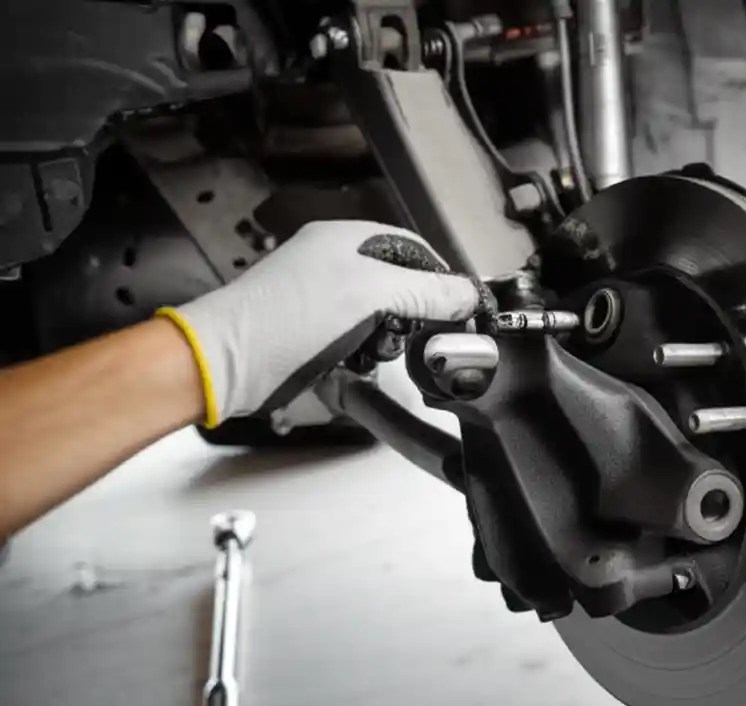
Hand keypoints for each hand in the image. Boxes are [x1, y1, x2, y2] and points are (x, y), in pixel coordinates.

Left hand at [159, 220, 477, 426]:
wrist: (223, 364)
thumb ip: (424, 292)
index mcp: (342, 240)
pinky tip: (350, 369)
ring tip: (371, 354)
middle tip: (410, 334)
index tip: (458, 306)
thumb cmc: (280, 321)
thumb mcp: (369, 296)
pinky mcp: (305, 335)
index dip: (439, 277)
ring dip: (381, 341)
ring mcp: (315, 300)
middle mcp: (328, 264)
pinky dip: (357, 359)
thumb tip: (466, 293)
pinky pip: (350, 344)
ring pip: (374, 319)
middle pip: (396, 285)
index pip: (411, 248)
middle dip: (409, 314)